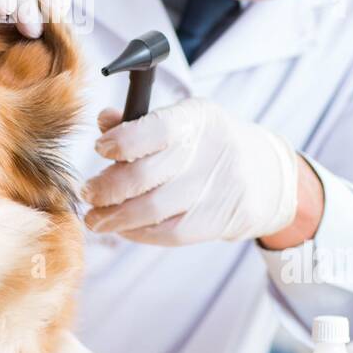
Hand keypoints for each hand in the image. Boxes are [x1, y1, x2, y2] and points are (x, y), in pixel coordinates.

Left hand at [81, 98, 300, 245]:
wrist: (264, 175)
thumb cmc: (207, 143)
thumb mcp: (183, 120)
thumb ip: (140, 121)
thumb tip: (104, 121)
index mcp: (197, 120)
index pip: (155, 129)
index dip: (122, 141)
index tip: (100, 149)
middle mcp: (206, 154)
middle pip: (146, 175)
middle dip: (108, 187)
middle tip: (87, 193)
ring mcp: (211, 191)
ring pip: (151, 209)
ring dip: (115, 216)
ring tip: (95, 219)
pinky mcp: (212, 222)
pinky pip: (166, 233)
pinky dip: (137, 232)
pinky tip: (121, 227)